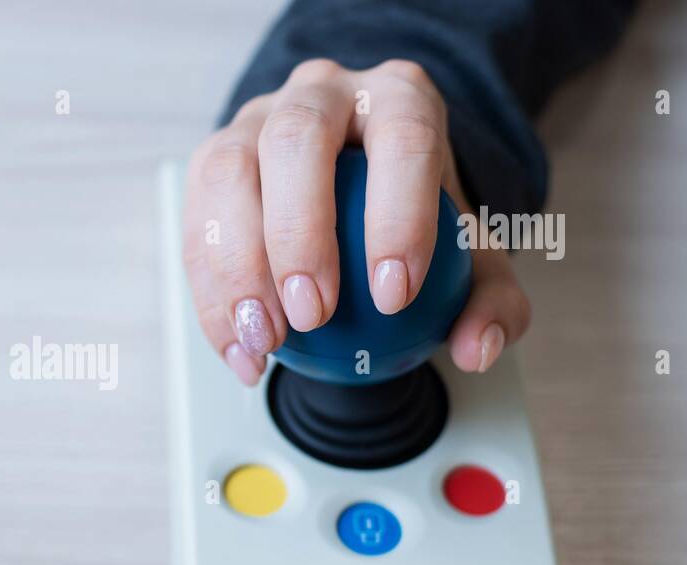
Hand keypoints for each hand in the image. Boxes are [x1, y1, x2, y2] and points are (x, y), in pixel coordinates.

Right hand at [182, 58, 530, 385]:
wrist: (355, 188)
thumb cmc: (411, 218)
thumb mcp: (470, 258)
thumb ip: (489, 301)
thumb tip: (477, 347)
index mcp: (397, 99)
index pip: (401, 139)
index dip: (396, 215)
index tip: (392, 296)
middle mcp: (321, 94)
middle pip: (297, 139)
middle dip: (298, 231)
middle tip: (313, 316)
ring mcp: (255, 120)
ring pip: (229, 172)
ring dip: (238, 266)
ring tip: (264, 341)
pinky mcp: (211, 160)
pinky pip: (197, 225)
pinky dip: (212, 296)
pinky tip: (238, 349)